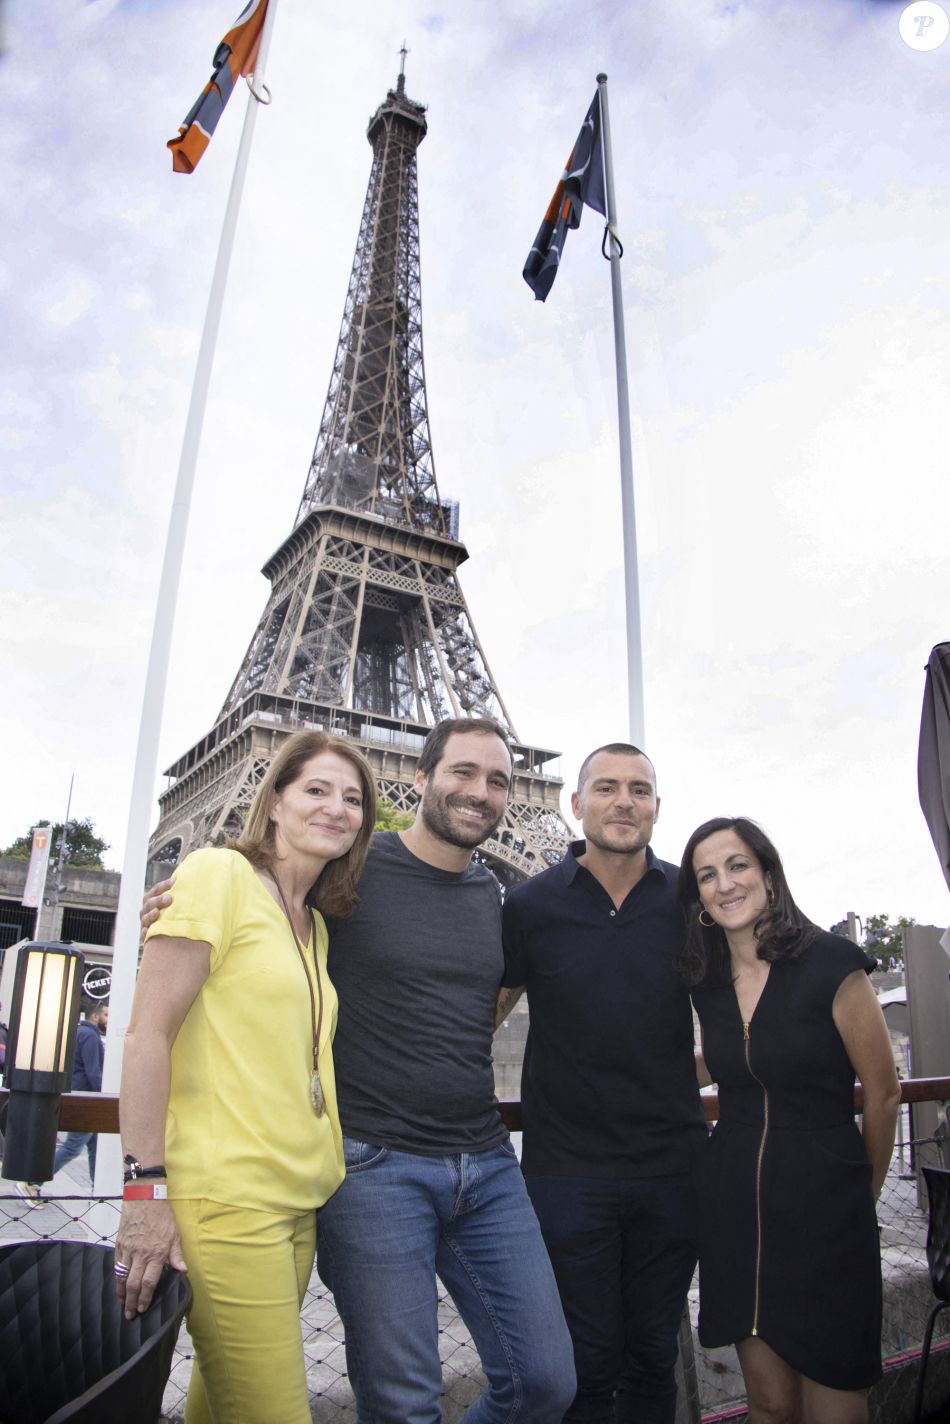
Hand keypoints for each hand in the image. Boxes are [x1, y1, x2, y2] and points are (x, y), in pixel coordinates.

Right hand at [115, 1198, 186, 1317]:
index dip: (145, 1298)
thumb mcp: (175, 1234)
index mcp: (156, 1253)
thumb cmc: (162, 1216)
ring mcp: (128, 1249)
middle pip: (133, 1284)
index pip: (149, 1282)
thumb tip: (183, 1271)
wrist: (144, 1198)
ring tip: (122, 1305)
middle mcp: (140, 1254)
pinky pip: (116, 1265)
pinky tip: (118, 1286)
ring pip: (122, 1277)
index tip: (143, 1308)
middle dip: (131, 1302)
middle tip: (130, 1315)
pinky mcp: (119, 1244)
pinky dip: (117, 1278)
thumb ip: (177, 1255)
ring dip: (121, 1293)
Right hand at [140, 876, 175, 942]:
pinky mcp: (146, 936)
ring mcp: (145, 923)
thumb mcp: (175, 903)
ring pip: (145, 918)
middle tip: (169, 899)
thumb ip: (178, 894)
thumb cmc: (174, 914)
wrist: (170, 936)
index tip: (174, 882)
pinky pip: (143, 934)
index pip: (156, 890)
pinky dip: (144, 932)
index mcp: (152, 899)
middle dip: (158, 900)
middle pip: (149, 903)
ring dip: (151, 915)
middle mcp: (147, 910)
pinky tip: (148, 930)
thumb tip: (188, 881)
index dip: (163, 886)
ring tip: (157, 912)